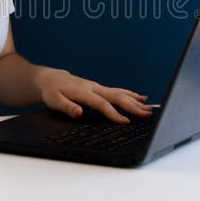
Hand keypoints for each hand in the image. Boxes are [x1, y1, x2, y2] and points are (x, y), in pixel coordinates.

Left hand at [34, 68, 150, 123]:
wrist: (51, 78)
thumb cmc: (52, 91)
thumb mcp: (53, 100)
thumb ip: (66, 107)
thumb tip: (79, 113)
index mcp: (83, 92)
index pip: (102, 104)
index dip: (114, 113)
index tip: (125, 122)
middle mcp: (94, 87)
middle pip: (116, 96)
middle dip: (132, 106)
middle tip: (146, 114)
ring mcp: (98, 87)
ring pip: (120, 93)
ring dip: (135, 100)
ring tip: (148, 108)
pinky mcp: (100, 88)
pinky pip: (118, 91)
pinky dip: (131, 94)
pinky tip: (141, 98)